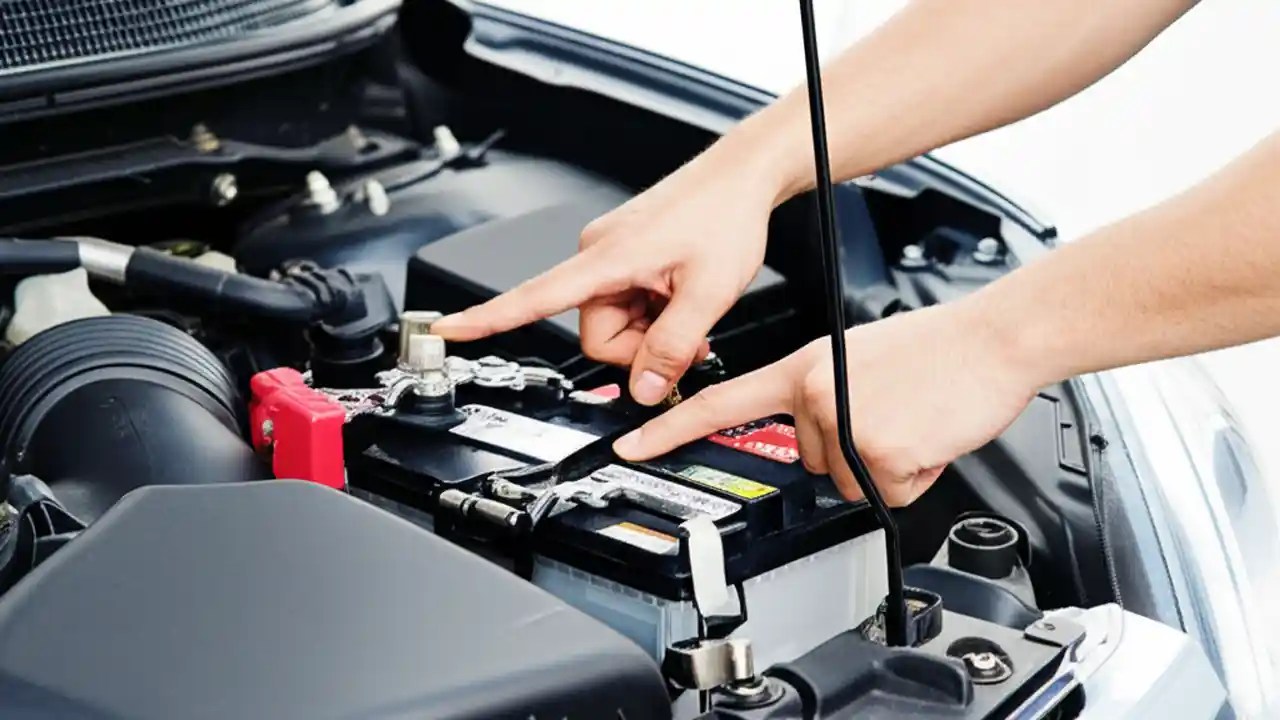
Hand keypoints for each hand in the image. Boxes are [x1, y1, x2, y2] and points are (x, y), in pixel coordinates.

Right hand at [431, 140, 782, 404]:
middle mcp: (596, 254)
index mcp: (604, 259)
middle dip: (638, 347)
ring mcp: (610, 256)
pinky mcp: (624, 258)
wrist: (741, 178)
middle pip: (595, 334)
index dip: (487, 319)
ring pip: (614, 325)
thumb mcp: (708, 295)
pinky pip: (626, 305)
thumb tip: (643, 389)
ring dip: (650, 332)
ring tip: (687, 308)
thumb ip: (672, 348)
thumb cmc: (724, 216)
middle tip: (684, 335)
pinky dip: (653, 316)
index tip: (447, 329)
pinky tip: (680, 299)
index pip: (532, 297)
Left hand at [613, 301, 1040, 504]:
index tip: (632, 445)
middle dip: (853, 452)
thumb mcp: (856, 360)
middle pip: (814, 462)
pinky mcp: (878, 451)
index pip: (723, 402)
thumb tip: (816, 438)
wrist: (992, 339)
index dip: (671, 428)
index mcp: (803, 367)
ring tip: (912, 419)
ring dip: (885, 465)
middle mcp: (814, 393)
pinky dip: (913, 476)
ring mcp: (843, 423)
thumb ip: (821, 396)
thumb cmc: (936, 348)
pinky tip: (927, 436)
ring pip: (850, 482)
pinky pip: (888, 492)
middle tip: (890, 413)